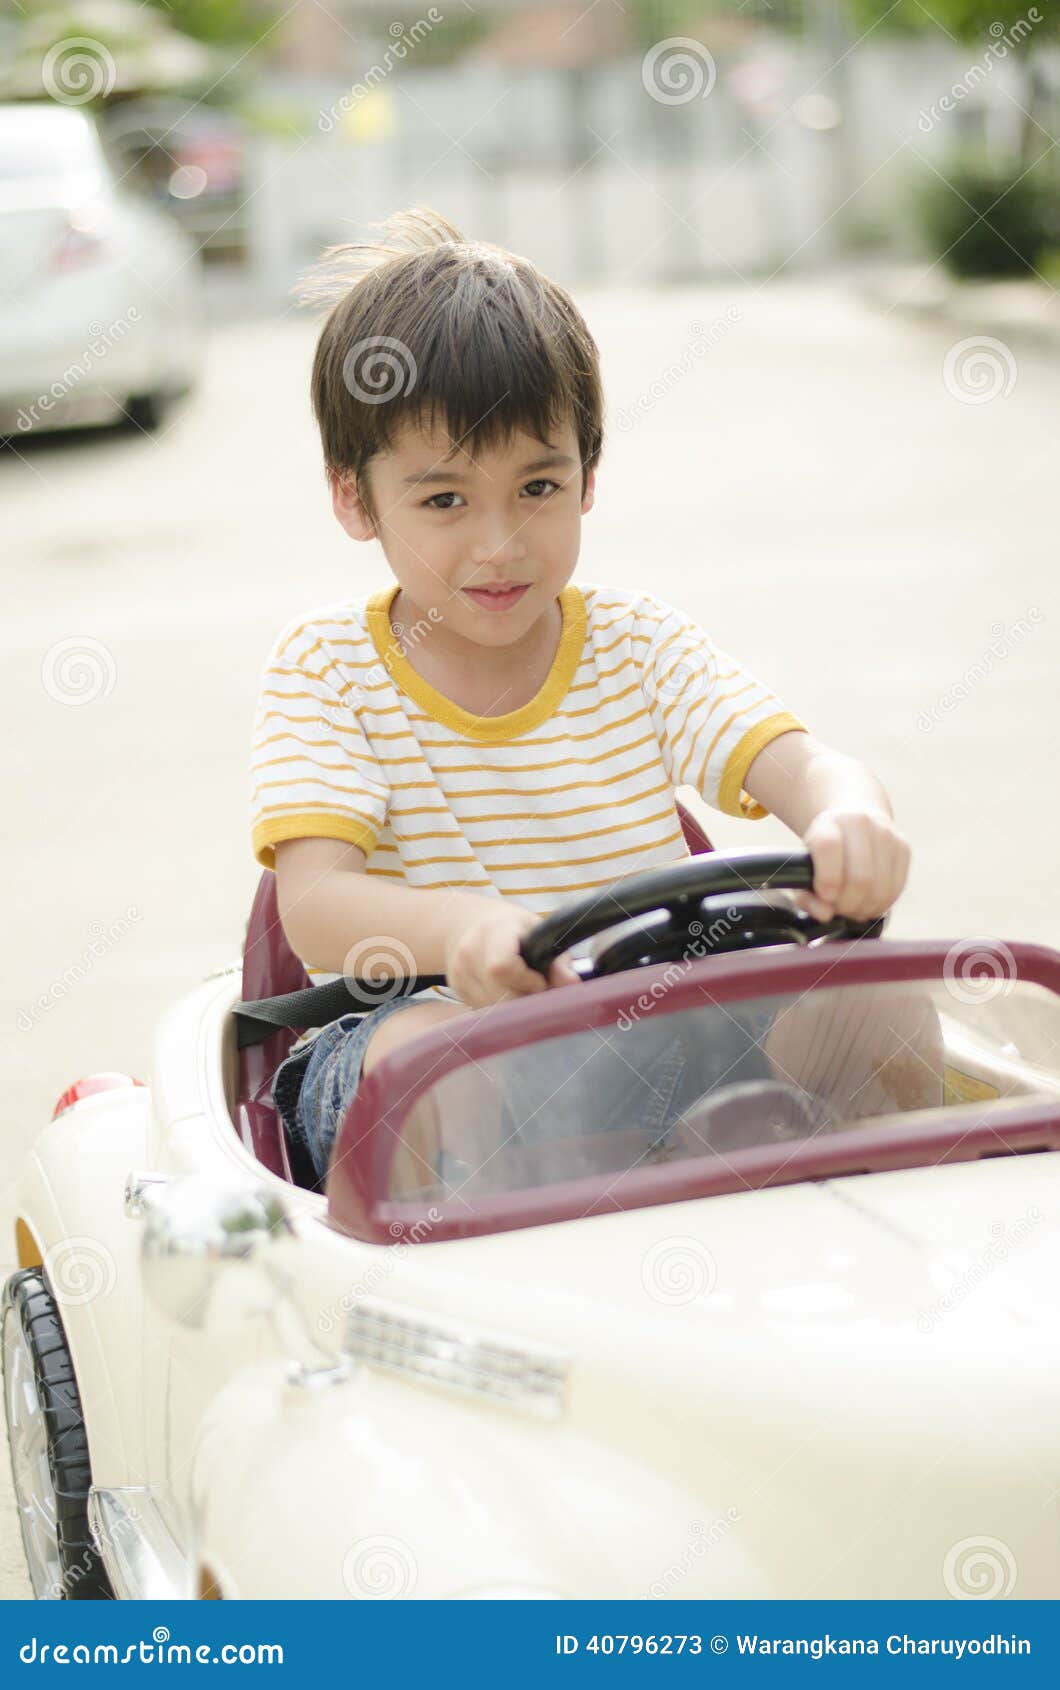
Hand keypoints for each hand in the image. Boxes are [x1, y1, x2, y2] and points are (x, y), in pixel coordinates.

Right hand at [446, 900, 576, 1007]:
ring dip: (516, 1007)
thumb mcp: (539, 932)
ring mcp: (459, 974)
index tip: (539, 980)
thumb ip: (558, 960)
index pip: (501, 967)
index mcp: (493, 933)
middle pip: (501, 997)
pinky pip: (485, 1011)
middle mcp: (469, 954)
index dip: (526, 981)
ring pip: (494, 1009)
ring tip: (523, 989)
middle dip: (527, 1000)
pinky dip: (502, 1008)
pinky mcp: (457, 991)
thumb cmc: (513, 929)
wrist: (467, 924)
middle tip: (537, 989)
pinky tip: (506, 992)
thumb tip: (573, 984)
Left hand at [794, 808, 910, 922]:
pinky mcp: (904, 848)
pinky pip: (897, 889)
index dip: (828, 879)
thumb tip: (825, 914)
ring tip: (853, 908)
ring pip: (881, 889)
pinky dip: (882, 905)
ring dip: (865, 909)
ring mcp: (886, 834)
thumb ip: (806, 896)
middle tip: (839, 908)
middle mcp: (860, 823)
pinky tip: (868, 903)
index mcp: (828, 824)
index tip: (826, 896)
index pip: (829, 847)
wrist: (852, 825)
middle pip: (860, 878)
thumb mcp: (804, 869)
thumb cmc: (824, 855)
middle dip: (847, 904)